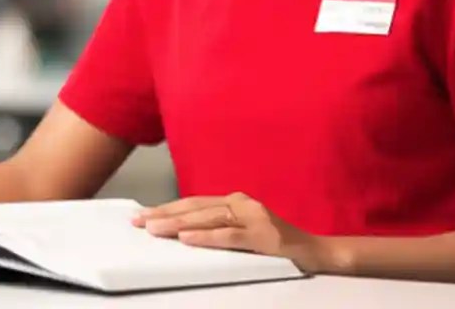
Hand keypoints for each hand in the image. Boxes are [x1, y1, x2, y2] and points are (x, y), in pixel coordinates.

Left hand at [132, 192, 329, 272]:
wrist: (316, 253)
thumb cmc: (276, 246)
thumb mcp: (243, 232)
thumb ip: (218, 228)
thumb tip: (179, 233)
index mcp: (234, 202)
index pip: (193, 204)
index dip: (166, 209)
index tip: (142, 216)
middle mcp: (242, 203)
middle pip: (195, 208)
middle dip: (164, 214)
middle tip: (139, 222)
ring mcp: (254, 217)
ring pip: (209, 218)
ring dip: (178, 224)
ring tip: (155, 229)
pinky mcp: (263, 236)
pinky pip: (229, 236)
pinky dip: (206, 237)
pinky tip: (187, 239)